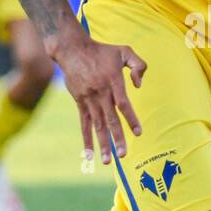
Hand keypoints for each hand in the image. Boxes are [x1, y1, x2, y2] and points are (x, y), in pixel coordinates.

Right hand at [51, 26, 145, 163]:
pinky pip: (84, 123)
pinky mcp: (80, 102)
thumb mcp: (124, 51)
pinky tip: (88, 153)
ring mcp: (89, 99)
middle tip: (124, 155)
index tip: (138, 133)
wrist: (72, 49)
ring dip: (102, 144)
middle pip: (110, 119)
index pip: (124, 104)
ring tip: (108, 161)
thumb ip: (138, 65)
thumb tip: (138, 85)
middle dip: (118, 138)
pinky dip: (86, 139)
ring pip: (97, 125)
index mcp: (113, 81)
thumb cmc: (101, 51)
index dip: (131, 119)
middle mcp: (101, 92)